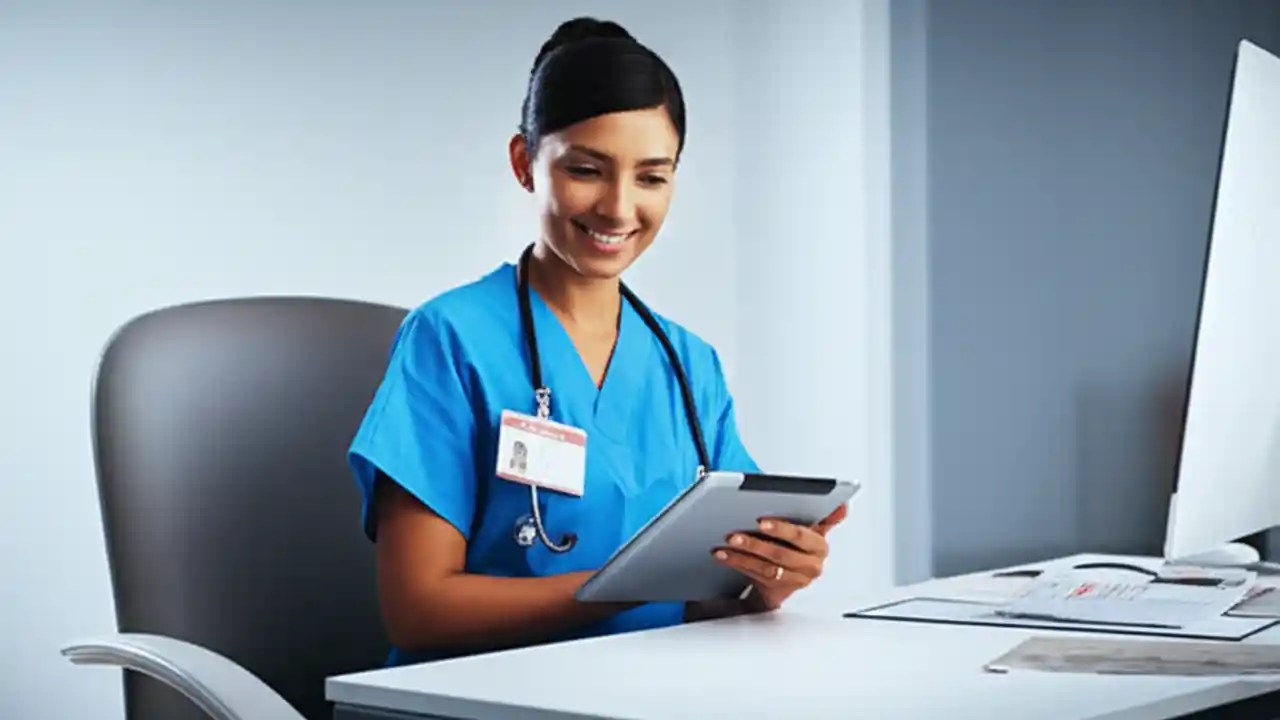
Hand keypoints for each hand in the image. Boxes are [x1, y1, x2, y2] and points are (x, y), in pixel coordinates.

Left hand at [712, 503, 847, 611]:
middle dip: (756, 543)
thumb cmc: (798, 546)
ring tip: (728, 542)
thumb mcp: (812, 529)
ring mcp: (795, 580)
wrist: (790, 574)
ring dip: (744, 555)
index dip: (782, 529)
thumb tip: (842, 505)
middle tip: (735, 533)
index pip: (801, 536)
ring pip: (768, 568)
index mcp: (819, 546)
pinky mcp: (780, 591)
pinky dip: (739, 564)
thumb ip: (826, 516)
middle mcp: (811, 565)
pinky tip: (725, 555)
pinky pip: (758, 577)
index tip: (761, 522)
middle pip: (781, 554)